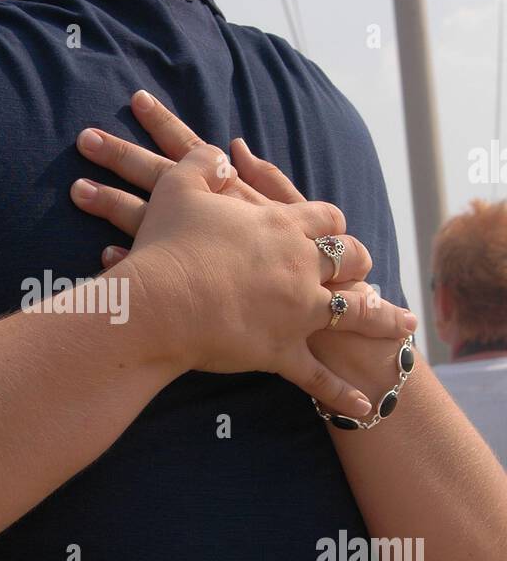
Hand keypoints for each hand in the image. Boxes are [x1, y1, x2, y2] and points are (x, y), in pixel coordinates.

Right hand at [70, 91, 415, 415]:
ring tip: (403, 325)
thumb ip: (204, 163)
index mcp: (280, 225)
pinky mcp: (282, 353)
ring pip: (356, 312)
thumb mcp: (179, 187)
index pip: (325, 217)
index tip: (332, 229)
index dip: (331, 223)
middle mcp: (300, 266)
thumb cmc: (165, 244)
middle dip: (360, 262)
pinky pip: (320, 379)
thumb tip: (220, 154)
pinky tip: (364, 406)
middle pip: (352, 257)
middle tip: (364, 268)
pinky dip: (343, 394)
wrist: (157, 302)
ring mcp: (297, 312)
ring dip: (382, 317)